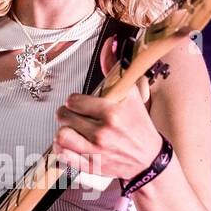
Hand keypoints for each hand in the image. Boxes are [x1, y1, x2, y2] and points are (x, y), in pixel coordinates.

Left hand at [51, 34, 177, 180]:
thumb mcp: (132, 95)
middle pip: (65, 117)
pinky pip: (64, 156)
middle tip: (72, 114)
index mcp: (113, 113)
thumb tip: (110, 45)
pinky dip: (62, 149)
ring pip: (62, 136)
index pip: (75, 101)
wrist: (149, 159)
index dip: (74, 101)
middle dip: (66, 114)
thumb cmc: (140, 126)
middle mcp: (103, 132)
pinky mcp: (92, 166)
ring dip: (63, 131)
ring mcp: (97, 151)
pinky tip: (69, 144)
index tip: (79, 103)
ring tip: (70, 128)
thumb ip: (116, 69)